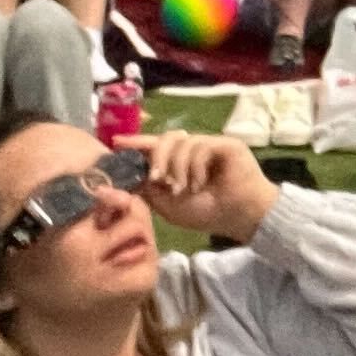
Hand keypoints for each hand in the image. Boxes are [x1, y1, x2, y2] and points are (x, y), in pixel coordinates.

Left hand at [138, 132, 277, 243]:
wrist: (238, 216)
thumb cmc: (207, 213)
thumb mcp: (169, 206)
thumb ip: (150, 189)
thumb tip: (131, 175)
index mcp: (180, 163)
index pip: (156, 146)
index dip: (137, 143)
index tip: (117, 142)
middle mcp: (194, 150)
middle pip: (166, 139)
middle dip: (157, 158)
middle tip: (158, 179)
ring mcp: (210, 145)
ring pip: (182, 143)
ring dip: (178, 168)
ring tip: (186, 189)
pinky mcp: (225, 144)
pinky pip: (199, 147)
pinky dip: (195, 167)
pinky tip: (201, 183)